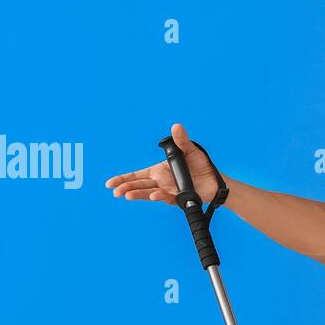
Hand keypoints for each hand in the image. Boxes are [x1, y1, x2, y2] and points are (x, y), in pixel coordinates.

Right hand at [104, 123, 220, 204]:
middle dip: (126, 188)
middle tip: (116, 191)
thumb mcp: (189, 149)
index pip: (137, 175)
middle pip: (140, 186)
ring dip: (139, 194)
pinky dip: (160, 196)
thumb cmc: (200, 165)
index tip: (110, 183)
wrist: (215, 180)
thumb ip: (180, 140)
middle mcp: (161, 182)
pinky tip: (155, 195)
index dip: (124, 179)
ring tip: (127, 195)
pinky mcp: (178, 198)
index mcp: (158, 171)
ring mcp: (168, 191)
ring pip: (150, 193)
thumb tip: (176, 126)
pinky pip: (167, 198)